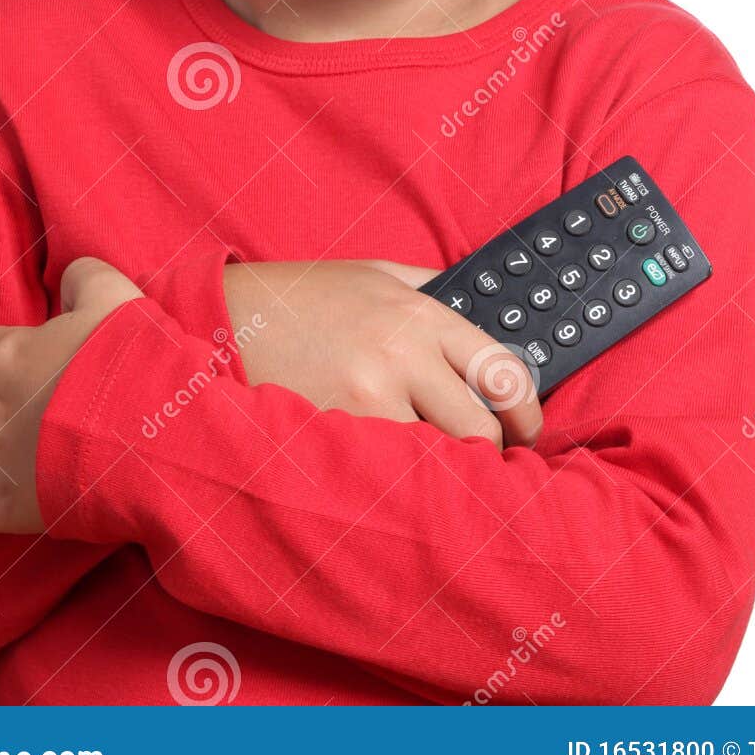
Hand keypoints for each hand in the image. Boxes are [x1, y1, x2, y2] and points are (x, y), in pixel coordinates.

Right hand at [223, 259, 541, 449]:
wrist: (228, 317)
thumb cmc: (304, 298)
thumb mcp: (376, 275)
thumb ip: (433, 290)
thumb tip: (487, 313)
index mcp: (420, 313)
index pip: (502, 369)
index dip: (526, 410)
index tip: (526, 428)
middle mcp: (401, 354)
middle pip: (480, 426)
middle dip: (489, 451)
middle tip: (483, 459)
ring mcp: (368, 397)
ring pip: (437, 459)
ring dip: (439, 470)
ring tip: (429, 468)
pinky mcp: (336, 432)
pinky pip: (389, 472)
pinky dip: (396, 479)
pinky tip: (388, 474)